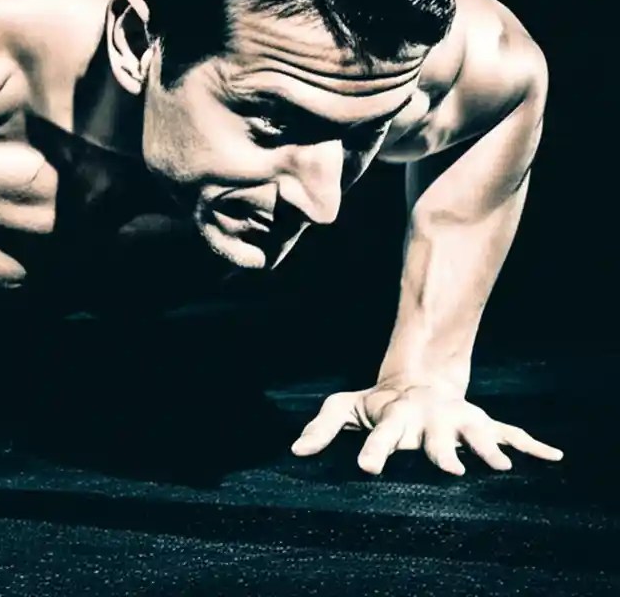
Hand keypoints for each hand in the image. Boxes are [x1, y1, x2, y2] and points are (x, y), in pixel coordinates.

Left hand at [290, 383, 563, 474]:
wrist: (418, 380)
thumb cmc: (377, 404)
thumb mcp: (343, 408)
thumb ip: (321, 428)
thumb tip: (295, 452)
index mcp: (395, 417)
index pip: (381, 435)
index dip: (374, 450)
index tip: (367, 468)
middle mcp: (429, 419)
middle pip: (435, 438)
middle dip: (442, 452)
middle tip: (450, 469)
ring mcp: (457, 420)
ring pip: (475, 433)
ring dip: (487, 449)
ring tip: (500, 466)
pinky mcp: (480, 422)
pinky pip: (510, 433)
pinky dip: (531, 445)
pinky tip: (553, 456)